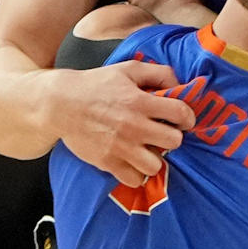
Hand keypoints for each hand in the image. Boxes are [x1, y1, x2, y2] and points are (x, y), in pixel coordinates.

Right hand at [49, 57, 198, 183]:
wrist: (59, 104)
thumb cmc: (95, 85)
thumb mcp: (128, 69)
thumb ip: (158, 73)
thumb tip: (181, 86)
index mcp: (139, 101)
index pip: (181, 113)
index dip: (187, 117)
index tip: (182, 120)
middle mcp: (133, 126)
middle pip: (174, 141)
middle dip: (172, 137)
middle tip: (162, 134)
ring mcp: (121, 147)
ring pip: (156, 165)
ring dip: (155, 158)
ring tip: (147, 150)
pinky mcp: (108, 162)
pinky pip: (135, 179)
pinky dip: (137, 174)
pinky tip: (133, 162)